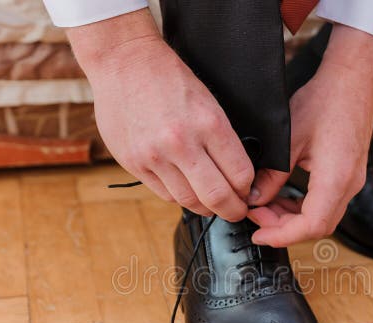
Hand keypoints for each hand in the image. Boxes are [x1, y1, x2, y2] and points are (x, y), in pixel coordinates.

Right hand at [67, 11, 253, 220]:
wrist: (124, 61)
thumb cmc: (170, 78)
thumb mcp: (208, 101)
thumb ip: (221, 139)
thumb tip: (236, 175)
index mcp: (209, 123)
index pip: (240, 174)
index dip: (248, 189)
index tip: (247, 192)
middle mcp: (181, 143)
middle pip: (217, 197)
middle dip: (232, 210)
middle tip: (236, 210)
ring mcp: (155, 156)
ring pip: (190, 201)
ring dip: (206, 207)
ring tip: (211, 202)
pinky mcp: (134, 163)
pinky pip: (165, 195)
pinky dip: (180, 196)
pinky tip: (186, 189)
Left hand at [247, 25, 372, 246]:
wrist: (352, 80)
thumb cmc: (325, 101)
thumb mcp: (288, 138)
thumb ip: (271, 175)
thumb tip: (254, 199)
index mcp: (336, 179)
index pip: (310, 226)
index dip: (281, 236)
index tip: (257, 234)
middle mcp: (349, 185)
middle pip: (317, 227)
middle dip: (284, 228)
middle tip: (255, 215)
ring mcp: (352, 181)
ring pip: (322, 218)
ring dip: (292, 219)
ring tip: (264, 206)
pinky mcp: (349, 175)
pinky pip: (326, 203)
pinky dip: (303, 207)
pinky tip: (282, 196)